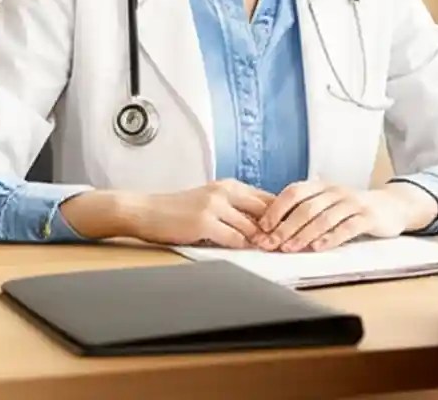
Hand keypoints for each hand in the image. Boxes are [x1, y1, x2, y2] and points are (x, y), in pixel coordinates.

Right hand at [127, 180, 274, 248]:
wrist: (147, 211)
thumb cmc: (177, 210)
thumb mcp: (210, 201)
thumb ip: (235, 209)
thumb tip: (263, 226)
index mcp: (229, 186)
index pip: (267, 198)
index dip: (282, 215)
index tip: (291, 229)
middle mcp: (224, 191)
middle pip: (266, 210)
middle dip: (278, 229)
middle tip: (287, 244)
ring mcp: (214, 206)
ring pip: (252, 226)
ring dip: (262, 241)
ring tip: (271, 251)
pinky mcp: (204, 222)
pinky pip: (234, 238)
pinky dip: (243, 247)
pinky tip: (246, 252)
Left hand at [255, 181, 421, 251]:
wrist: (391, 206)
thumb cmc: (351, 208)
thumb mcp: (328, 203)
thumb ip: (305, 211)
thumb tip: (272, 229)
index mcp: (321, 186)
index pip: (293, 192)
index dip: (276, 209)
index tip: (262, 227)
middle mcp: (335, 191)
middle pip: (306, 208)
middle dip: (286, 227)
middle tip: (271, 243)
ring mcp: (353, 203)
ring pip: (324, 218)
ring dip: (304, 235)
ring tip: (290, 248)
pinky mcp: (368, 217)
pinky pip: (347, 227)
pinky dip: (330, 238)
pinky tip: (318, 248)